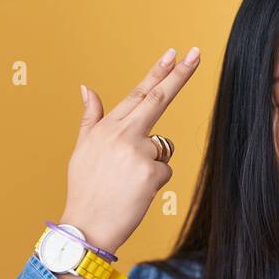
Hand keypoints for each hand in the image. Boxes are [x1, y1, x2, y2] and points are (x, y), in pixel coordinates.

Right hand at [59, 46, 201, 252]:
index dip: (157, 72)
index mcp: (106, 127)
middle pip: (158, 99)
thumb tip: (87, 87)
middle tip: (195, 53)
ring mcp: (137, 152)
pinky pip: (165, 171)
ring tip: (127, 182)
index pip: (137, 94)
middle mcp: (122, 134)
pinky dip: (154, 182)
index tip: (173, 52)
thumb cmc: (85, 190)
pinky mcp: (150, 172)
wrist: (85, 226)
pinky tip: (135, 193)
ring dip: (152, 163)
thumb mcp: (82, 149)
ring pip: (163, 148)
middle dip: (179, 75)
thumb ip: (91, 117)